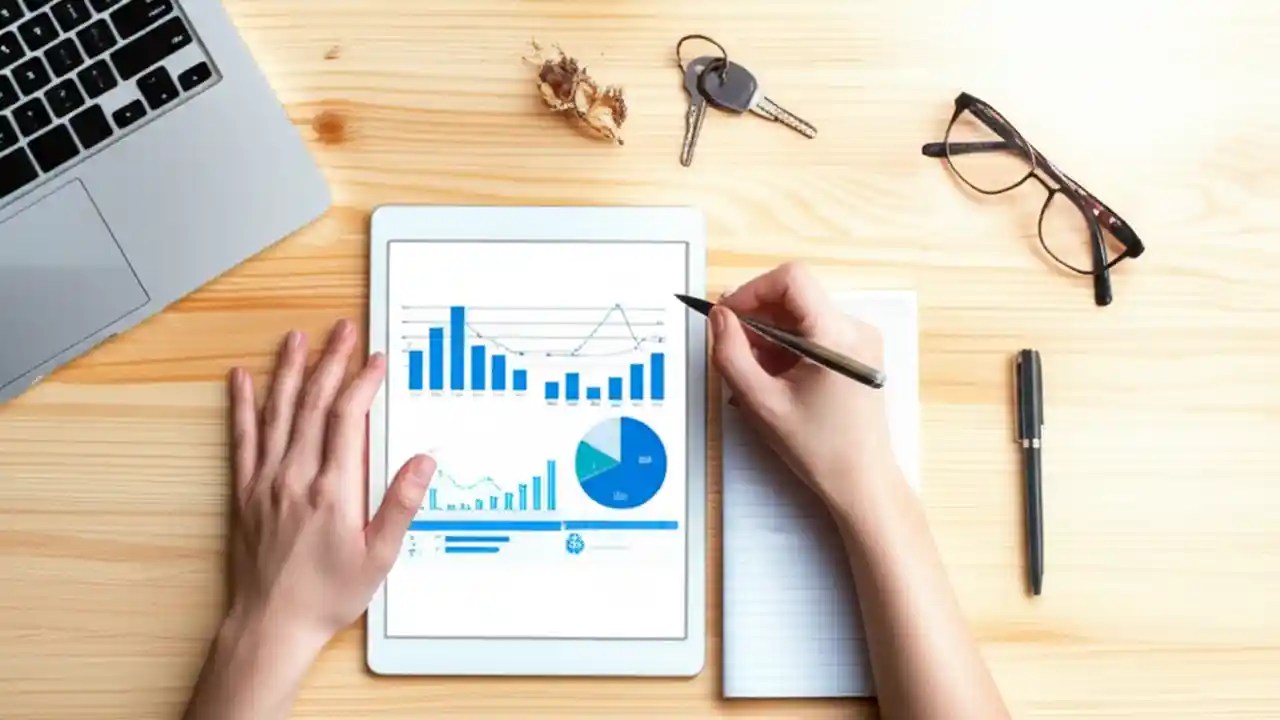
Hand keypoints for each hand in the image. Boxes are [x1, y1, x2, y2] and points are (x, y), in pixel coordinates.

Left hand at [226, 319, 433, 647]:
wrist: (270, 625)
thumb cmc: (326, 596)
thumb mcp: (378, 557)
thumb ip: (400, 505)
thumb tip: (422, 461)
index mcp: (332, 490)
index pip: (348, 419)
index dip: (362, 383)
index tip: (375, 361)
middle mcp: (295, 477)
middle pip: (314, 405)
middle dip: (330, 362)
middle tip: (342, 330)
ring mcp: (266, 481)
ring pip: (278, 412)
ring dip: (290, 371)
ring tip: (298, 338)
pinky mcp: (245, 492)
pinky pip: (243, 438)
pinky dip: (242, 406)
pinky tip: (241, 379)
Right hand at [711, 263, 899, 513]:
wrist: (861, 480)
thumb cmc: (819, 448)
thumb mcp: (761, 403)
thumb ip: (731, 355)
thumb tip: (719, 317)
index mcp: (836, 336)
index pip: (791, 279)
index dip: (752, 290)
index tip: (729, 316)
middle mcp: (855, 329)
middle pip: (793, 297)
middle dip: (757, 319)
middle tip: (735, 352)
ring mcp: (859, 340)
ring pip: (800, 315)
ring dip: (770, 336)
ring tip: (758, 375)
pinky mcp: (856, 352)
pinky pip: (813, 331)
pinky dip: (787, 347)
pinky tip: (777, 380)